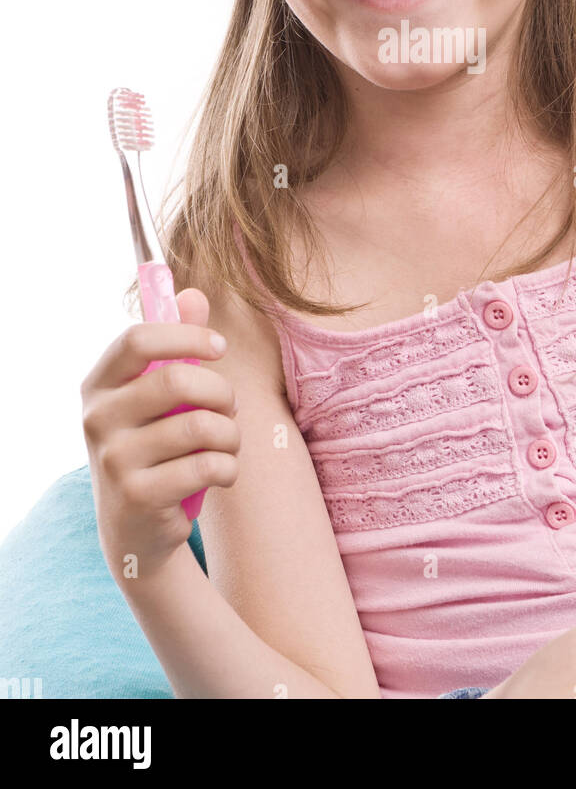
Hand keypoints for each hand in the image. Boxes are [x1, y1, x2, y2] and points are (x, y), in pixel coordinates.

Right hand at [80, 288, 240, 582]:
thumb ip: (175, 344)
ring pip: (200, 426)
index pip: (137, 338)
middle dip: (222, 392)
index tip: (219, 348)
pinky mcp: (138, 497)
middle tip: (230, 408)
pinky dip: (228, 467)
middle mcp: (97, 419)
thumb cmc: (155, 447)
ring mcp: (114, 460)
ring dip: (231, 435)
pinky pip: (208, 465)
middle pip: (177, 380)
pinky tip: (220, 473)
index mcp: (99, 385)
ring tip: (227, 444)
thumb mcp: (156, 397)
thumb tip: (194, 295)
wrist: (137, 529)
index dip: (185, 335)